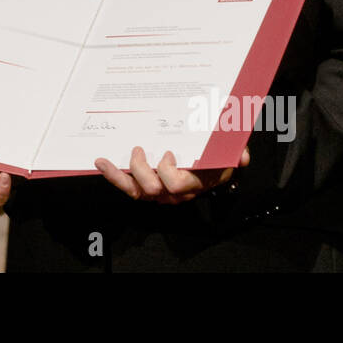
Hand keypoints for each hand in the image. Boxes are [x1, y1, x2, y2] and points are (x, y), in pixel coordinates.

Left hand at [94, 146, 249, 203]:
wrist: (210, 166)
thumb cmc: (216, 158)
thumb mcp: (229, 153)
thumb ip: (235, 152)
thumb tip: (242, 155)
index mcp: (195, 182)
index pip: (177, 185)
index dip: (168, 172)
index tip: (167, 154)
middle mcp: (175, 192)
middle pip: (153, 189)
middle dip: (142, 170)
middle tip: (139, 150)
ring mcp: (159, 192)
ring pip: (136, 191)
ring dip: (120, 175)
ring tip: (108, 159)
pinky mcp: (146, 188)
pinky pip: (128, 187)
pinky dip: (113, 176)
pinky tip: (101, 162)